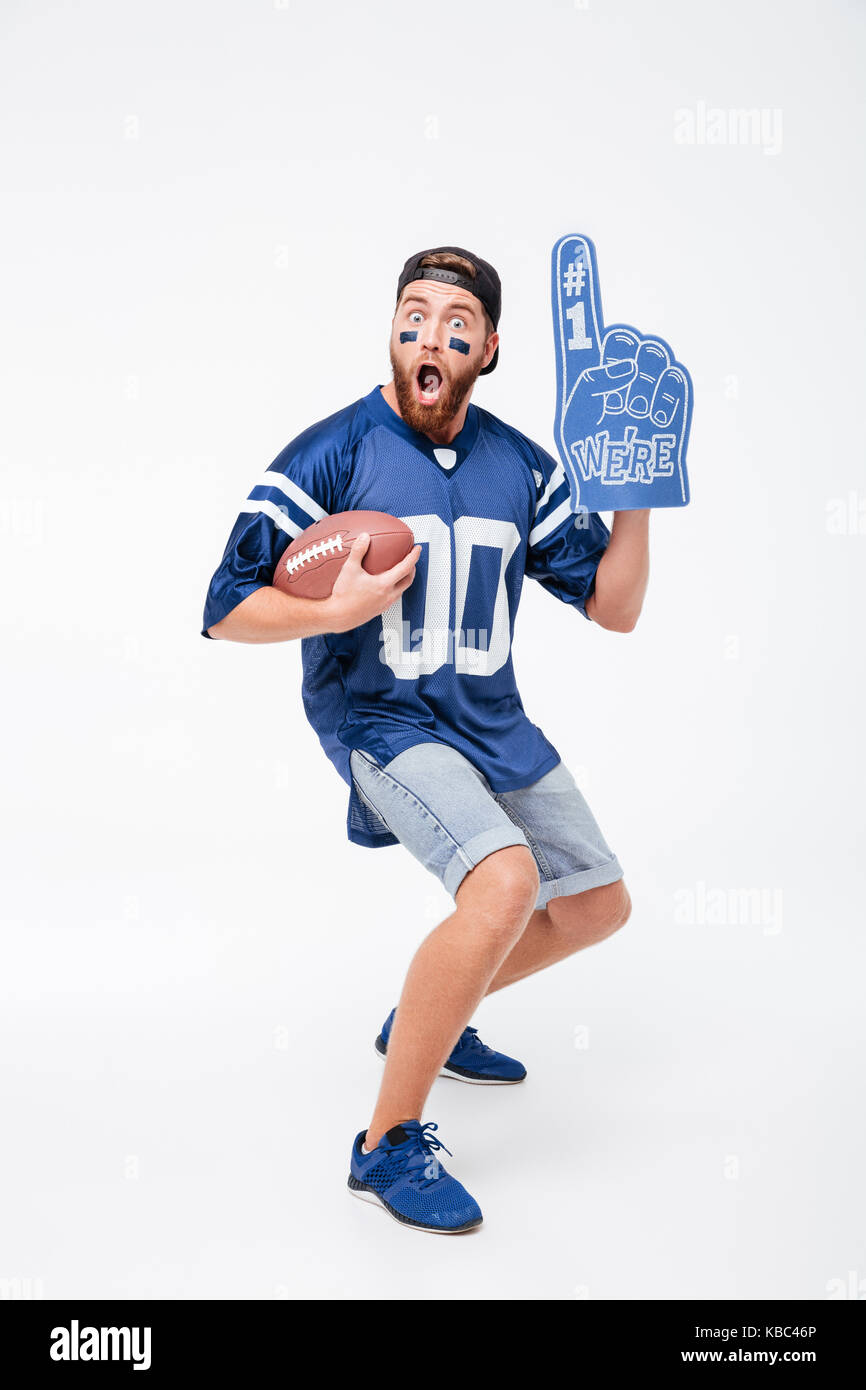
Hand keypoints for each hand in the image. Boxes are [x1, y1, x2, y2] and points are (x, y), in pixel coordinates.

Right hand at [325, 533, 421, 632]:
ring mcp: (384, 604)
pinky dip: (394, 588)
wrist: (337, 617)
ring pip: (401, 590)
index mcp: (384, 585)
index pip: (405, 568)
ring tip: (400, 572)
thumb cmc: (343, 596)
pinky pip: (392, 597)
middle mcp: (388, 596)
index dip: (414, 557)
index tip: (417, 549)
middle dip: (412, 569)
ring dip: (404, 580)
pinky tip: (384, 586)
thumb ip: (358, 551)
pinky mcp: (378, 610)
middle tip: (411, 560)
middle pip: (408, 580)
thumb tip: (364, 537)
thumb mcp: (349, 569)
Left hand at [552, 234, 691, 508]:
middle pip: (624, 339)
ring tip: (632, 418)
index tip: (573, 252)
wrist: (625, 494)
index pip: (581, 328)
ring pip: (651, 357)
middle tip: (617, 397)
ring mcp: (647, 383)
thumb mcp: (577, 427)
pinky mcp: (673, 400)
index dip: (578, 294)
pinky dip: (664, 400)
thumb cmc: (595, 462)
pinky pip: (674, 381)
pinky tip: (653, 420)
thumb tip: (620, 366)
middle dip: (620, 364)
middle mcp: (618, 372)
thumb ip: (592, 388)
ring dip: (641, 389)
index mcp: (587, 376)